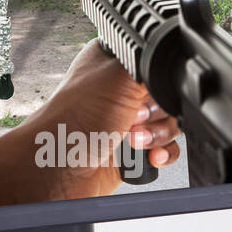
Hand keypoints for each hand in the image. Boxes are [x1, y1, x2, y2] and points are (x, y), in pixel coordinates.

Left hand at [0, 41, 181, 203]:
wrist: (59, 168)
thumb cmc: (72, 119)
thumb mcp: (119, 74)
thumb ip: (152, 62)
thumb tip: (172, 69)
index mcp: (114, 64)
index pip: (155, 63)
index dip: (156, 79)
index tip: (143, 90)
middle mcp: (121, 92)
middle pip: (168, 96)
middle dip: (157, 111)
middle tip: (133, 117)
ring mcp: (128, 122)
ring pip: (170, 123)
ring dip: (158, 134)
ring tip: (134, 140)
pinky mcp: (134, 151)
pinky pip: (166, 149)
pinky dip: (163, 153)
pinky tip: (149, 155)